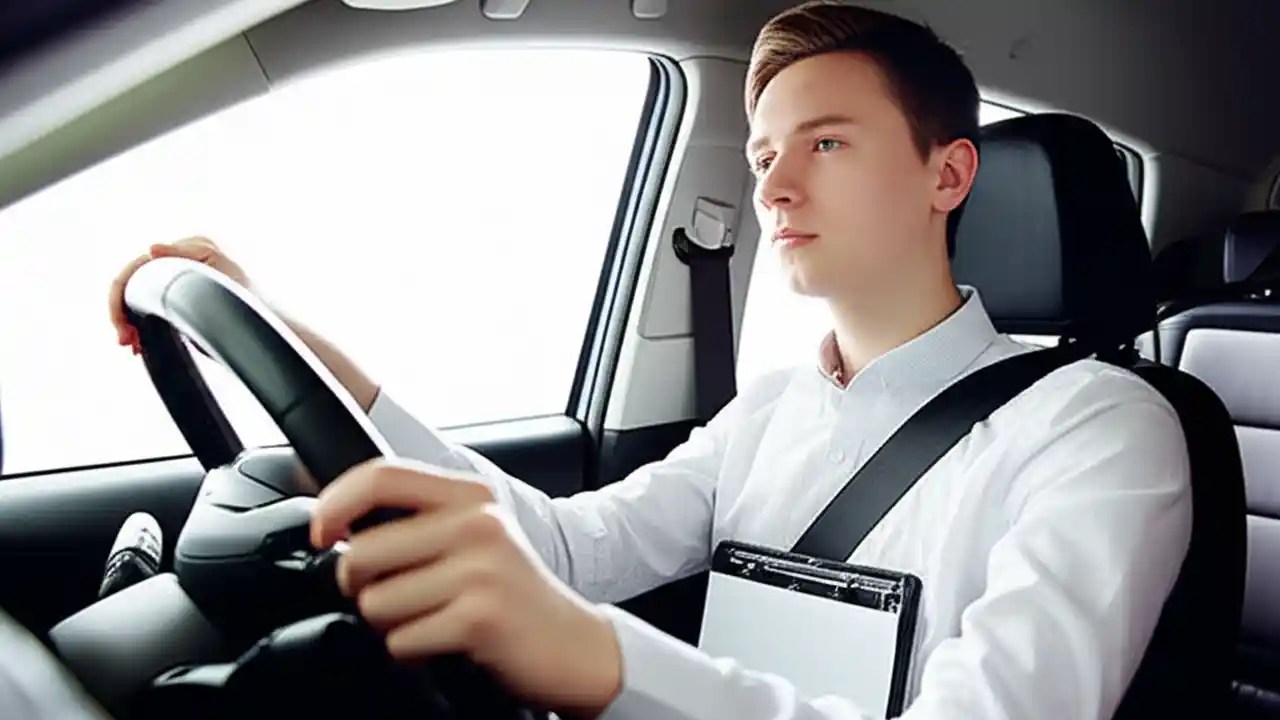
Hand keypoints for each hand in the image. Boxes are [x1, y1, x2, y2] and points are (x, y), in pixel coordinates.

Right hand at [108, 236, 249, 353]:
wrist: (265, 324)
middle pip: (131, 283)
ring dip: (128, 322)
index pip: (136, 268)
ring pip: (134, 298)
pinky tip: (138, 343)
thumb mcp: (219, 273)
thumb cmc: (247, 298)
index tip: (125, 328)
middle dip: (121, 313)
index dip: (121, 298)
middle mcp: (178, 259)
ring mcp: (177, 278)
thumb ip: (185, 257)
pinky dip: (139, 326)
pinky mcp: (178, 296)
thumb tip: (152, 248)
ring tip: (132, 345)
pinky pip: (146, 309)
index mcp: (187, 248)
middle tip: (126, 342)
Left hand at [310, 459, 622, 716]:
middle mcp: (477, 523)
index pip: (380, 475)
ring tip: (431, 619)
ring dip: (390, 624)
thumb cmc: (514, 593)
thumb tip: (337, 525)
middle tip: (398, 598)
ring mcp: (481, 569)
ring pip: (375, 603)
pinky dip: (411, 651)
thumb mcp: (475, 537)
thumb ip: (420, 520)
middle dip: (362, 587)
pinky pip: (401, 640)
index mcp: (470, 495)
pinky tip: (445, 642)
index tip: (321, 533)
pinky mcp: (480, 616)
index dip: (334, 503)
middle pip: (363, 552)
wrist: (574, 644)